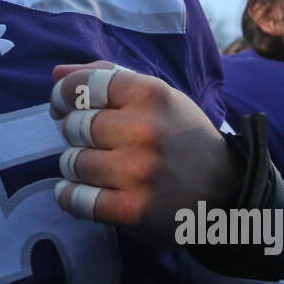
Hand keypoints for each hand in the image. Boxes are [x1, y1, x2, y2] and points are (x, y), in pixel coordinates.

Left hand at [49, 60, 240, 245]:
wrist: (227, 190)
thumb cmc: (182, 136)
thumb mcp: (157, 97)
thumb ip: (108, 78)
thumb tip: (56, 74)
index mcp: (151, 95)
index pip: (86, 85)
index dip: (64, 94)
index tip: (62, 105)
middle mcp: (145, 131)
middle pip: (74, 125)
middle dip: (75, 133)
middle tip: (93, 142)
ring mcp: (139, 172)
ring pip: (73, 162)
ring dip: (75, 167)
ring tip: (95, 168)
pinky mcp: (134, 209)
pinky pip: (77, 199)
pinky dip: (70, 196)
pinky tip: (79, 192)